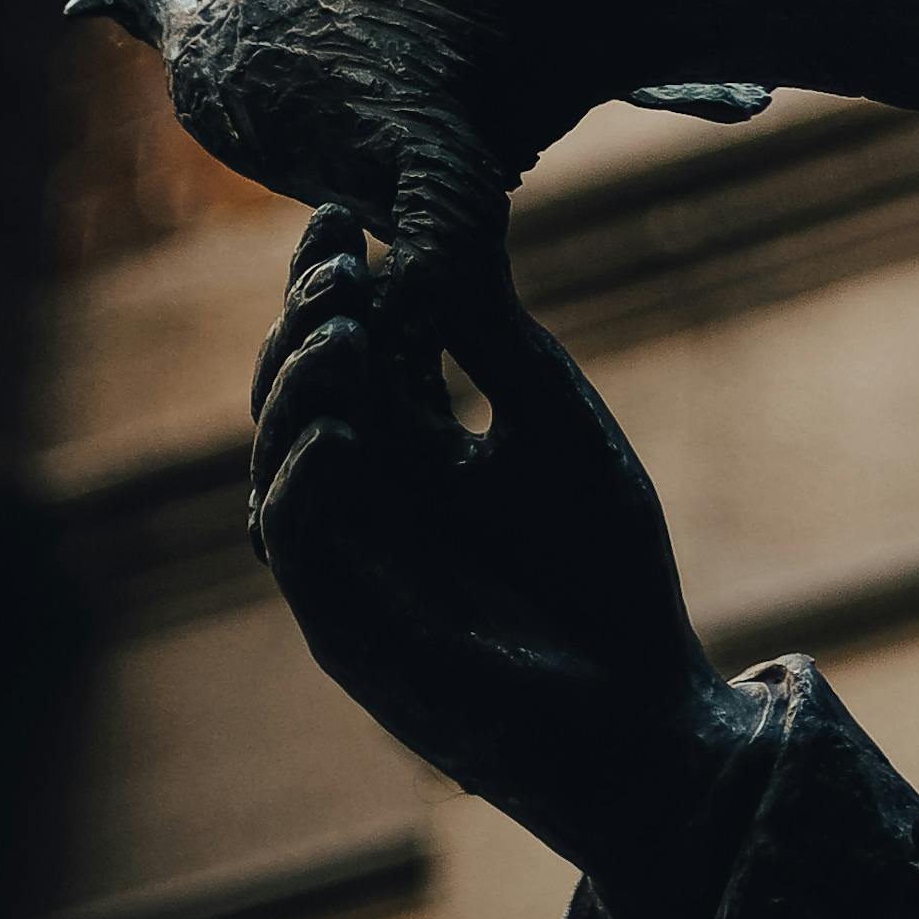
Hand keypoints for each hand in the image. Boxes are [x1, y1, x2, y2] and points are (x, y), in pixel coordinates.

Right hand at [249, 212, 756, 918]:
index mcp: (414, 445)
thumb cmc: (603, 571)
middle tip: (341, 266)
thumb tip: (432, 232)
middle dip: (309, 322)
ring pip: (280, 460)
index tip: (342, 213)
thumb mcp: (553, 424)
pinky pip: (298, 546)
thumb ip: (490, 338)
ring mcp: (351, 562)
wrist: (639, 704)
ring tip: (347, 331)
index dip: (335, 282)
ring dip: (298, 390)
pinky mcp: (346, 628)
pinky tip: (343, 430)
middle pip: (301, 391)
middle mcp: (369, 496)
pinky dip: (307, 481)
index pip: (353, 346)